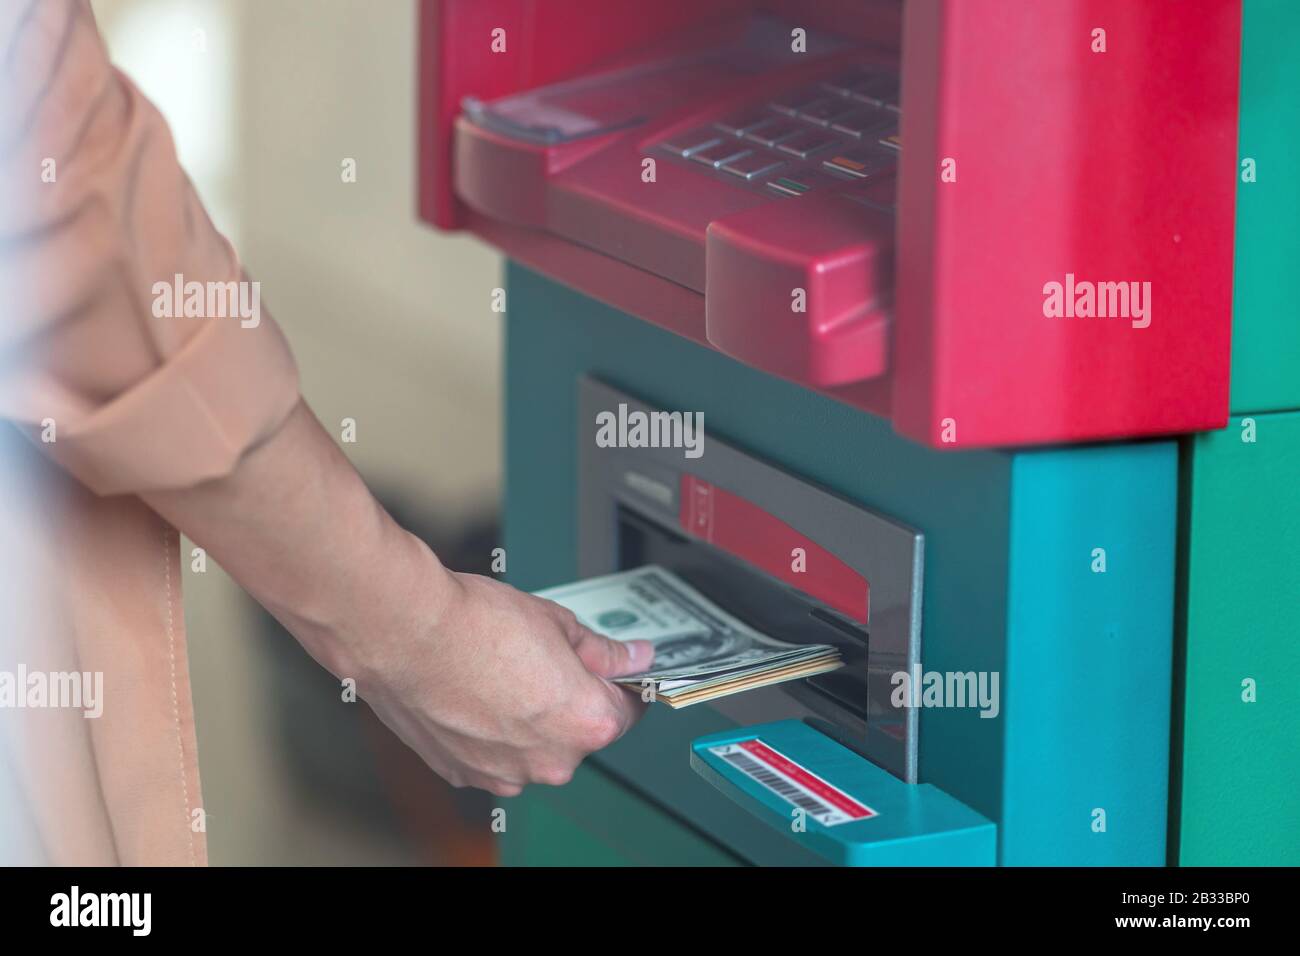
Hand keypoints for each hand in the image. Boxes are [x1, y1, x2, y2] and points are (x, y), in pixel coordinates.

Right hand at [351, 553, 653, 796]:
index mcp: (588, 723)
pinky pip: (493, 756)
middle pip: (578, 734)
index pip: (628, 710)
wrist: (406, 633)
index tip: (610, 670)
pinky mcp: (464, 775)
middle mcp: (551, 762)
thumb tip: (632, 657)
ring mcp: (505, 775)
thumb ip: (602, 651)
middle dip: (568, 702)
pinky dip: (489, 733)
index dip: (619, 683)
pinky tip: (474, 694)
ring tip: (500, 674)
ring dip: (527, 721)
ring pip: (533, 749)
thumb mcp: (558, 623)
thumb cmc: (475, 624)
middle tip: (542, 661)